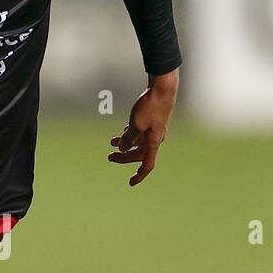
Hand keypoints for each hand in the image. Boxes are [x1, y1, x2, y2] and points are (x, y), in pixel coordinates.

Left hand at [108, 68, 178, 185]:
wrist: (163, 88)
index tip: (130, 183)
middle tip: (109, 157)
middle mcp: (155, 138)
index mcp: (154, 142)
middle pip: (139, 154)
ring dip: (125, 145)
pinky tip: (122, 132)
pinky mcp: (153, 120)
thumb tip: (123, 149)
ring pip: (138, 143)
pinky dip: (130, 135)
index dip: (139, 175)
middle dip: (124, 157)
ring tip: (111, 143)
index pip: (147, 165)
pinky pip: (140, 133)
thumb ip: (129, 138)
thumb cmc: (150, 106)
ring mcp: (154, 129)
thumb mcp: (136, 124)